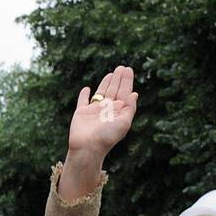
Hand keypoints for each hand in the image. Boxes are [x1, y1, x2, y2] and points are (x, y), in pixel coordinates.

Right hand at [59, 65, 138, 200]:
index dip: (127, 81)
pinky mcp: (81, 113)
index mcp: (117, 112)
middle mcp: (106, 110)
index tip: (128, 70)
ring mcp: (93, 111)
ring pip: (101, 93)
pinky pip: (82, 101)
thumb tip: (134, 94)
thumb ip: (130, 108)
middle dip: (118, 79)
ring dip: (106, 83)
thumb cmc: (107, 137)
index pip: (124, 93)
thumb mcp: (124, 123)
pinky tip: (87, 89)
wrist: (88, 148)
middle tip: (122, 67)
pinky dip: (84, 95)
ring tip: (111, 73)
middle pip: (114, 90)